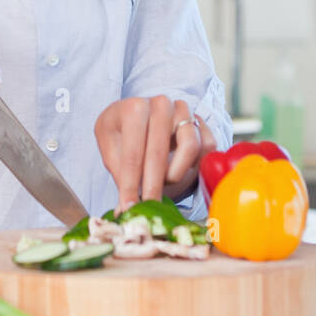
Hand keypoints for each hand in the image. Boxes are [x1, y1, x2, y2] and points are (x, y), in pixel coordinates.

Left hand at [94, 95, 217, 211]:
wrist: (141, 113)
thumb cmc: (122, 130)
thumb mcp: (109, 144)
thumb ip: (118, 172)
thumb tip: (124, 210)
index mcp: (133, 107)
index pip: (132, 153)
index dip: (130, 184)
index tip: (129, 207)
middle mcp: (161, 105)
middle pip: (160, 152)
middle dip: (154, 185)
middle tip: (149, 206)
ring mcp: (183, 111)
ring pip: (190, 147)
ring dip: (175, 173)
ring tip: (162, 182)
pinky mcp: (200, 122)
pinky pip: (206, 148)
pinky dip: (194, 165)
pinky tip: (177, 171)